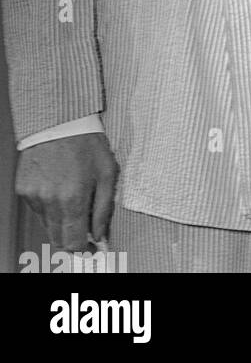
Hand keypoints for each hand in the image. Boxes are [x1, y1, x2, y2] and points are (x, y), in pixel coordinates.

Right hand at [16, 132, 118, 250]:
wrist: (60, 120)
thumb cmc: (87, 143)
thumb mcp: (108, 173)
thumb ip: (104, 209)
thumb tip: (100, 236)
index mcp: (73, 199)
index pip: (73, 243)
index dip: (83, 249)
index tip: (91, 246)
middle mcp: (50, 201)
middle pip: (58, 238)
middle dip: (72, 237)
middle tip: (84, 225)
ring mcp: (33, 196)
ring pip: (47, 224)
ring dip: (61, 220)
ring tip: (73, 196)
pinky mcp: (23, 189)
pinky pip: (37, 209)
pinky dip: (48, 205)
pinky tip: (58, 186)